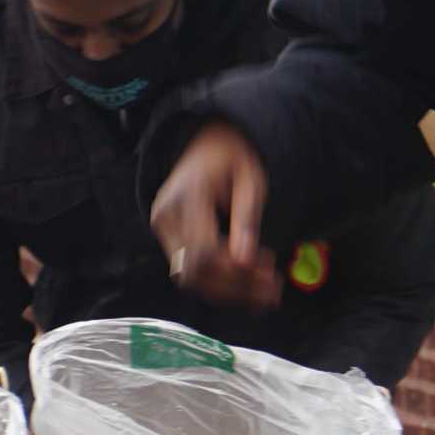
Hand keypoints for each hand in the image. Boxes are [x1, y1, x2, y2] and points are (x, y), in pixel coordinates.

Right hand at [149, 122, 280, 313]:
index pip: (202, 249)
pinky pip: (189, 270)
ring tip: (265, 289)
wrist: (205, 143)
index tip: (266, 271)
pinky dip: (218, 281)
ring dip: (228, 290)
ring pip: (188, 277)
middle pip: (192, 270)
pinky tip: (247, 281)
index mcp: (187, 195)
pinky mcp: (166, 237)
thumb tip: (245, 261)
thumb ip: (247, 219)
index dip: (232, 270)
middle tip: (273, 289)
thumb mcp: (250, 180)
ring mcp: (162, 227)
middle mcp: (166, 214)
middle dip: (233, 286)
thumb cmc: (232, 157)